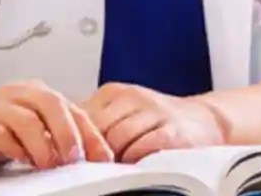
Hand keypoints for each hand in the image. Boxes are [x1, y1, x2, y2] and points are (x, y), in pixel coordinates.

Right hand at [0, 79, 113, 174]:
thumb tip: (99, 155)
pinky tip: (23, 160)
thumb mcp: (41, 133)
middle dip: (68, 133)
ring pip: (26, 119)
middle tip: (75, 159)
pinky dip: (16, 150)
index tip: (102, 158)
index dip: (90, 134)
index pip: (71, 108)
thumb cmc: (8, 136)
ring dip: (43, 146)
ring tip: (50, 165)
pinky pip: (0, 135)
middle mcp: (17, 94)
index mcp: (37, 92)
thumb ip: (65, 136)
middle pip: (50, 103)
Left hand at [80, 83, 227, 162]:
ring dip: (113, 157)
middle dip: (93, 150)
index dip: (76, 138)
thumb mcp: (120, 112)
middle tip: (91, 166)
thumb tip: (56, 138)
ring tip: (114, 167)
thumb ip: (94, 121)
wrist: (203, 120)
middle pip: (97, 128)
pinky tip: (134, 164)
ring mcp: (154, 112)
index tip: (72, 155)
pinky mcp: (172, 132)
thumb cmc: (155, 121)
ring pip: (117, 139)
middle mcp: (133, 97)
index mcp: (113, 92)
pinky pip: (143, 148)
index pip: (81, 115)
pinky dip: (135, 160)